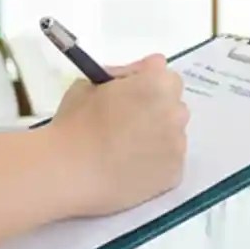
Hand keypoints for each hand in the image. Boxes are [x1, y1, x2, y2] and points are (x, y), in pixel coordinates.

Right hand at [49, 55, 188, 216]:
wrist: (71, 173)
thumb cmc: (75, 124)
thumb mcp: (89, 85)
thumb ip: (119, 77)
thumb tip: (130, 82)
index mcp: (157, 84)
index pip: (164, 74)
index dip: (145, 81)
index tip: (128, 93)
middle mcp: (175, 112)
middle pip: (173, 104)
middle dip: (156, 108)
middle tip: (127, 121)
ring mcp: (178, 145)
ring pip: (174, 135)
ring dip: (158, 136)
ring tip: (126, 149)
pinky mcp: (174, 174)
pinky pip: (169, 163)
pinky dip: (156, 163)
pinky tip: (131, 168)